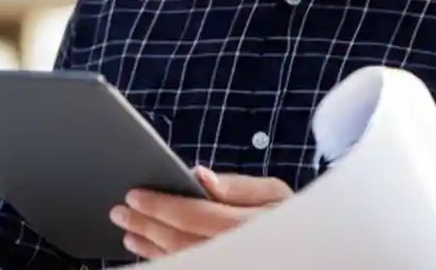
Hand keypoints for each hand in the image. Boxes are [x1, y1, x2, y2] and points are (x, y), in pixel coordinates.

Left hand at [109, 166, 292, 259]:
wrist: (316, 253)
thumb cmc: (292, 217)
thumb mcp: (276, 193)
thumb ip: (238, 186)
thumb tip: (199, 176)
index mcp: (251, 225)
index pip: (193, 214)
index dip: (160, 205)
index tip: (134, 194)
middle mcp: (239, 253)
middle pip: (179, 241)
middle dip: (145, 225)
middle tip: (120, 211)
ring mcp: (230, 265)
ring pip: (178, 261)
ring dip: (149, 247)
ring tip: (129, 233)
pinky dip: (163, 262)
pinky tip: (149, 253)